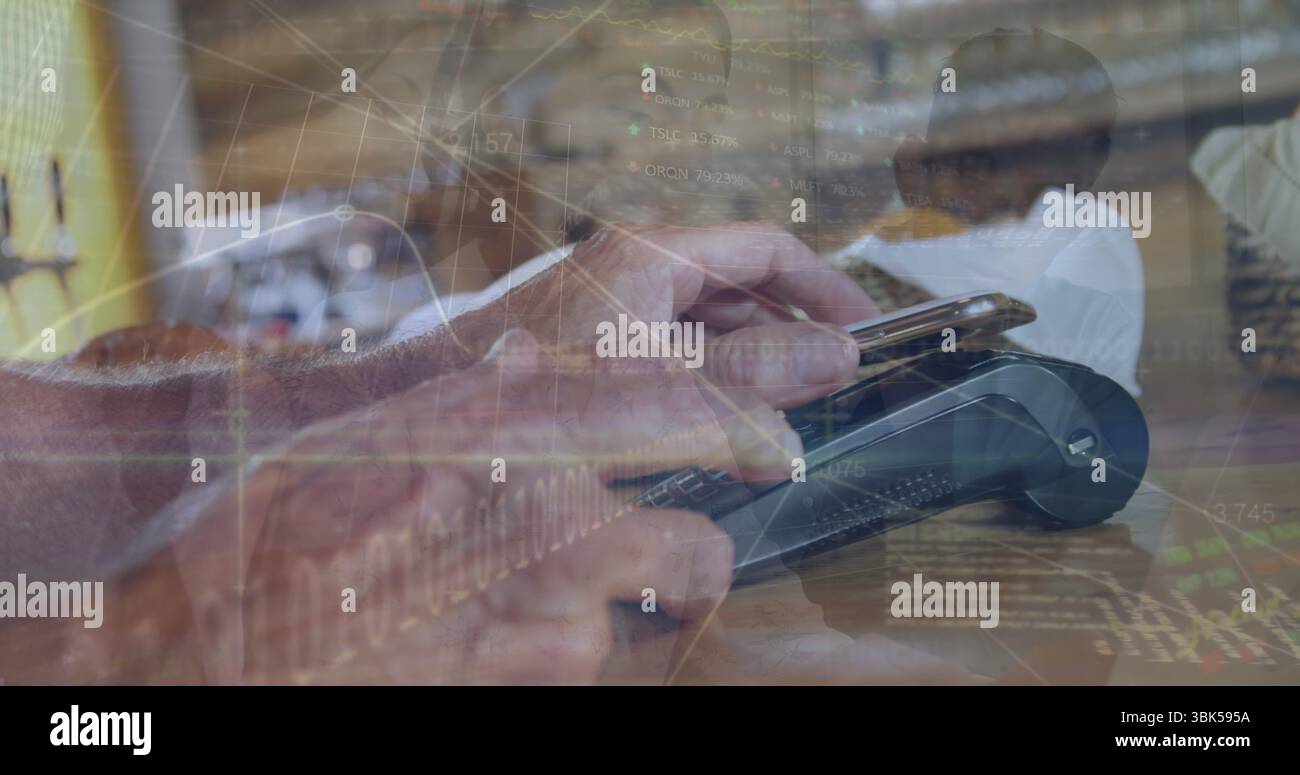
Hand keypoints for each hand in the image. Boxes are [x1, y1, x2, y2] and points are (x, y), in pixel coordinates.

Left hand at [446, 222, 877, 407]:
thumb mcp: (666, 378)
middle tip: (830, 385)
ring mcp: (614, 304)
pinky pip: (673, 350)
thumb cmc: (540, 386)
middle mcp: (635, 268)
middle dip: (790, 334)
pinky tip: (719, 425)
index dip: (824, 286)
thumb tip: (839, 357)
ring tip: (785, 415)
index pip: (766, 248)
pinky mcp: (595, 340)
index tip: (864, 328)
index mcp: (654, 255)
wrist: (437, 407)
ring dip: (751, 364)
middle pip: (740, 288)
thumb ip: (754, 369)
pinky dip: (708, 381)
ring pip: (707, 325)